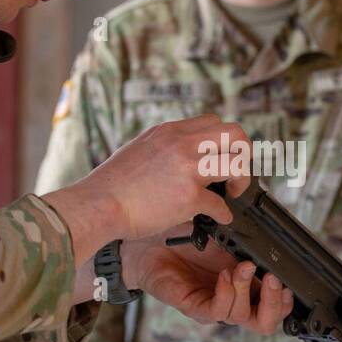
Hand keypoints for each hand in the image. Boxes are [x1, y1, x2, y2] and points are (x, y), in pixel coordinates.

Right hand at [46, 115, 252, 261]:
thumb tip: (183, 159)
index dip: (224, 141)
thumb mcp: (140, 148)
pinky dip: (224, 215)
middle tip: (235, 174)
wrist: (98, 204)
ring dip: (241, 181)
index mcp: (171, 132)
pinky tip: (219, 219)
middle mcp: (183, 144)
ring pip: (237, 163)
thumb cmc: (112, 184)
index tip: (222, 158)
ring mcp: (188, 168)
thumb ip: (165, 148)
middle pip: (236, 133)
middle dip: (243, 154)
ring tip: (232, 194)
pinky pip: (220, 204)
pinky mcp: (188, 196)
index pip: (214, 122)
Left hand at [123, 233, 294, 333]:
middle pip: (267, 321)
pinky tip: (224, 275)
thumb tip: (272, 236)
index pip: (276, 303)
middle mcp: (234, 298)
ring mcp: (215, 305)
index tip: (288, 278)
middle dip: (275, 303)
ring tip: (241, 266)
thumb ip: (247, 240)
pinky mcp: (195, 307)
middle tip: (273, 280)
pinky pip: (218, 312)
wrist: (149, 240)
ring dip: (247, 289)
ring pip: (245, 318)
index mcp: (246, 283)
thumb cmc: (183, 235)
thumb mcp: (224, 234)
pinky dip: (227, 294)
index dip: (287, 298)